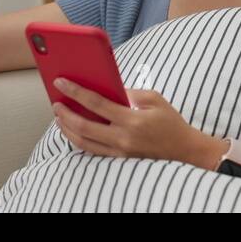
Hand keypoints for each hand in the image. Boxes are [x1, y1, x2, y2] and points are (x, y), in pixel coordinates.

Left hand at [51, 77, 224, 168]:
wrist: (184, 150)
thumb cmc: (171, 122)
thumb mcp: (155, 99)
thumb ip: (130, 92)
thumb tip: (108, 89)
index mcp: (132, 120)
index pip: (97, 104)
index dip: (76, 92)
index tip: (61, 82)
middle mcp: (123, 138)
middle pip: (83, 126)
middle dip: (65, 113)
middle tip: (55, 102)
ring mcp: (119, 152)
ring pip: (82, 142)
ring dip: (67, 129)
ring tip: (60, 116)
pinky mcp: (119, 159)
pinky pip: (92, 150)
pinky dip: (78, 139)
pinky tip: (73, 130)